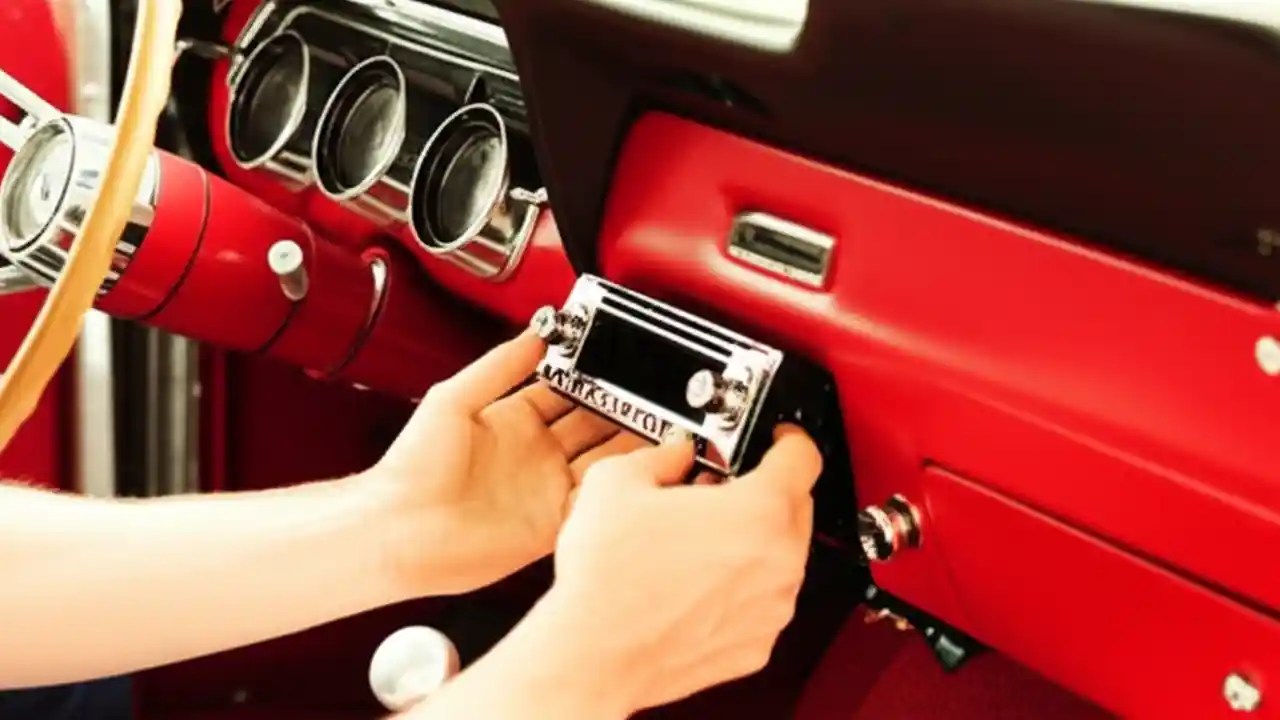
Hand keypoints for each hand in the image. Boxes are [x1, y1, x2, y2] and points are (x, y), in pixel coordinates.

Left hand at [364, 330, 644, 596]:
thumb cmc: (411, 470)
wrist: (399, 530)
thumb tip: (535, 333)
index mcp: (513, 420)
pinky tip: (638, 470)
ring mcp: (546, 488)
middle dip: (623, 410)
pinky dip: (618, 487)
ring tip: (661, 428)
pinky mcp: (552, 523)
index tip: (621, 363)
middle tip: (654, 396)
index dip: (594, 378)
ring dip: (631, 445)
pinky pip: (595, 500)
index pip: (567, 392)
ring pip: (605, 461)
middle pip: (594, 424)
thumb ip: (499, 365)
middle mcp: (535, 453)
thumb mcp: (454, 398)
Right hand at [542, 426, 821, 712]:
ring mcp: (771, 609)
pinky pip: (762, 601)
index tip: (777, 438)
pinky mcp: (756, 645)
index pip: (802, 456)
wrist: (593, 656)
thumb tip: (674, 452)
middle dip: (763, 490)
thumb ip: (661, 453)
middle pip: (796, 506)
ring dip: (752, 541)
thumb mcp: (617, 481)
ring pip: (780, 556)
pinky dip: (741, 587)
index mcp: (760, 511)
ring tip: (696, 539)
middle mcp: (779, 562)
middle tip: (718, 489)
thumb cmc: (608, 579)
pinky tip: (694, 581)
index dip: (788, 438)